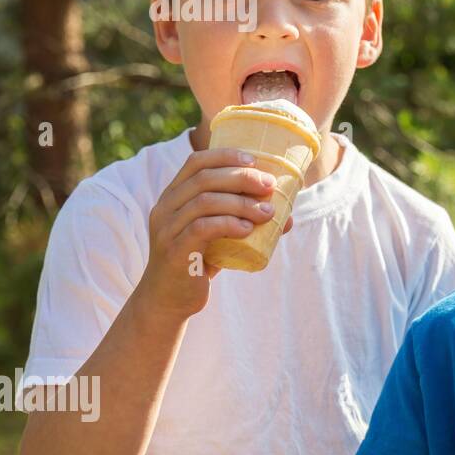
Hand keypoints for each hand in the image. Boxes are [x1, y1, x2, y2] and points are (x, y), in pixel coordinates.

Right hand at [136, 148, 292, 318]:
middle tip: (270, 186)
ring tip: (267, 212)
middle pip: (205, 179)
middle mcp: (166, 207)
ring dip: (242, 203)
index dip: (226, 155)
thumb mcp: (221, 236)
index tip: (255, 160)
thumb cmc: (199, 261)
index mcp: (174, 195)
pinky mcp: (174, 251)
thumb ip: (246, 221)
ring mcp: (167, 229)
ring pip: (205, 201)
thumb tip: (288, 217)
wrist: (168, 299)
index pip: (196, 162)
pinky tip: (247, 230)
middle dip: (242, 178)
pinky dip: (228, 224)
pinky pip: (201, 228)